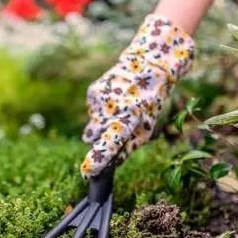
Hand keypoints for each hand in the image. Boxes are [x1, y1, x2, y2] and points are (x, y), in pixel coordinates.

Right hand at [80, 14, 194, 178]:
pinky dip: (101, 111)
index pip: (107, 145)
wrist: (147, 65)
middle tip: (115, 130)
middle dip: (99, 139)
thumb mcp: (146, 129)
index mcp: (127, 120)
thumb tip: (111, 164)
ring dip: (101, 124)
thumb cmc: (149, 102)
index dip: (96, 161)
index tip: (88, 172)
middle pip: (92, 138)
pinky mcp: (92, 93)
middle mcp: (109, 111)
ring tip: (118, 111)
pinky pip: (91, 112)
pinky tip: (114, 101)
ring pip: (91, 125)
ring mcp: (98, 101)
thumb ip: (128, 148)